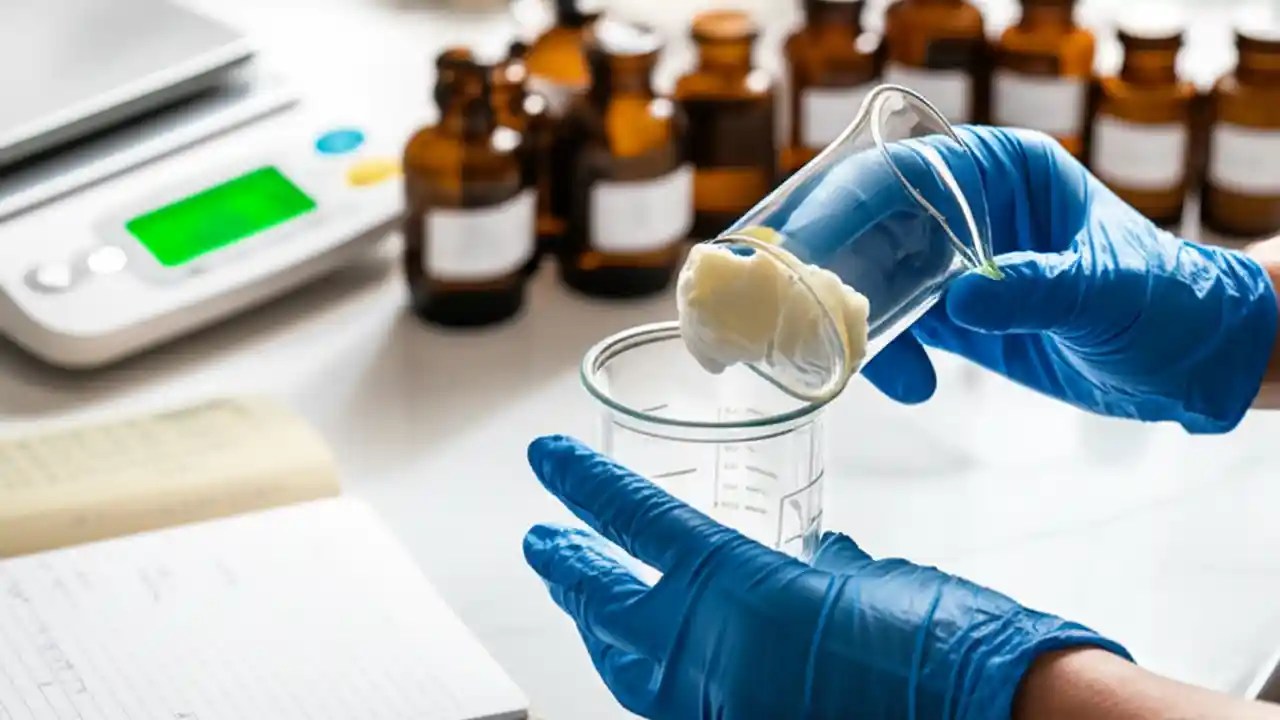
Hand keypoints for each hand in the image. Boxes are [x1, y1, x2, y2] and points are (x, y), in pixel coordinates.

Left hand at [522, 435, 1126, 719]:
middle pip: (605, 606)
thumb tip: (810, 561)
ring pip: (627, 668)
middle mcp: (711, 654)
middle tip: (539, 541)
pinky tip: (654, 662)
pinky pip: (675, 704)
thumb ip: (820, 568)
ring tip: (582, 598)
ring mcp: (720, 707)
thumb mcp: (868, 581)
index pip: (637, 523)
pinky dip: (652, 677)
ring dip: (598, 629)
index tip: (544, 459)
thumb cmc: (946, 641)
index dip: (582, 487)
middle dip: (566, 569)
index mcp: (741, 587)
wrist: (996, 719)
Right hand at [790, 126, 1279, 433]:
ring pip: (869, 279)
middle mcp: (964, 207)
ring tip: (849, 365)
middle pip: (865, 225)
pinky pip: (892, 324)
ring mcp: (953, 260)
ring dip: (849, 321)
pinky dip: (882, 355)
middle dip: (828, 269)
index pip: (900, 170)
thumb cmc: (1171, 303)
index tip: (801, 244)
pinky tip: (904, 385)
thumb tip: (964, 300)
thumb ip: (1040, 289)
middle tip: (793, 314)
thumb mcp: (1110, 291)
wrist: (1193, 364)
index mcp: (1000, 170)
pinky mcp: (953, 314)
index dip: (840, 202)